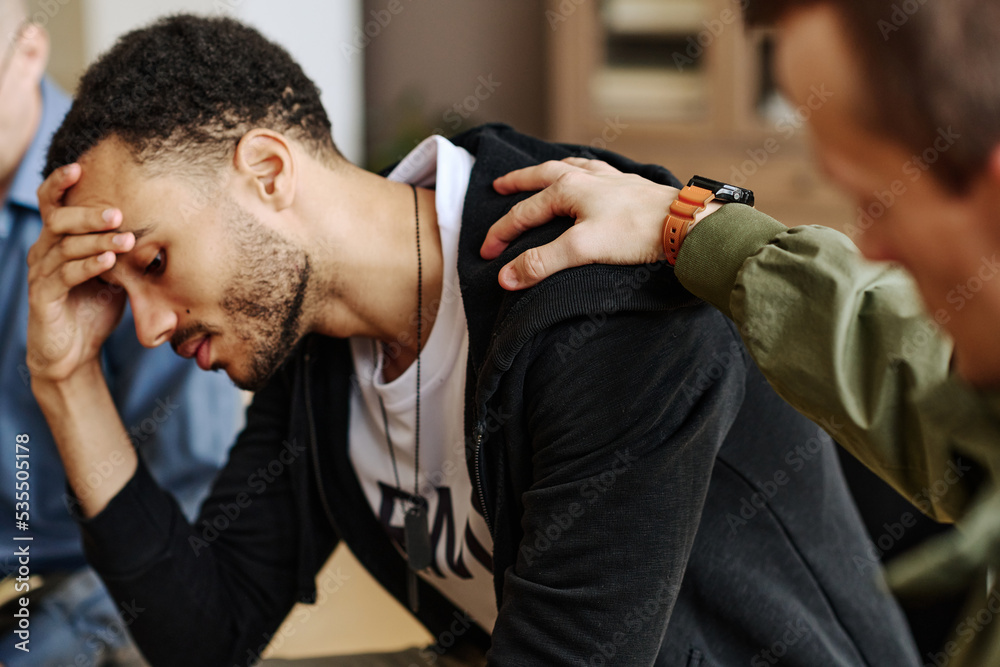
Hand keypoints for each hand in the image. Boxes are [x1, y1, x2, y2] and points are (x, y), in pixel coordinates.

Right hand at [26, 164, 134, 383]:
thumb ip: (124, 250)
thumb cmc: (94, 308)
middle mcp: (43, 252)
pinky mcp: (43, 298)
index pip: (50, 204)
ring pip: (65, 247)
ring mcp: (40, 274)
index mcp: (56, 241)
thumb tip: (162, 227)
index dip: (59, 183)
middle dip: (89, 215)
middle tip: (118, 213)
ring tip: (127, 240)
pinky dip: (88, 266)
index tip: (80, 167)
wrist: (73, 353)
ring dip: (98, 241)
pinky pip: (64, 276)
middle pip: (58, 221)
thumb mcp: (113, 273)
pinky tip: (110, 262)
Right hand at [480, 157, 679, 289]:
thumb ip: (542, 262)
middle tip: (499, 185)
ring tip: (542, 174)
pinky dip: (586, 170)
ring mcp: (609, 180)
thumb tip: (506, 276)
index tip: (487, 253)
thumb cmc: (635, 232)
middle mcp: (586, 178)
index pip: (523, 213)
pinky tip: (591, 176)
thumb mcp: (582, 249)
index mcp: (569, 190)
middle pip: (542, 175)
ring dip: (551, 171)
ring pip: (571, 167)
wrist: (684, 224)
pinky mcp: (630, 186)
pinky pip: (600, 171)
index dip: (501, 233)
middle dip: (518, 182)